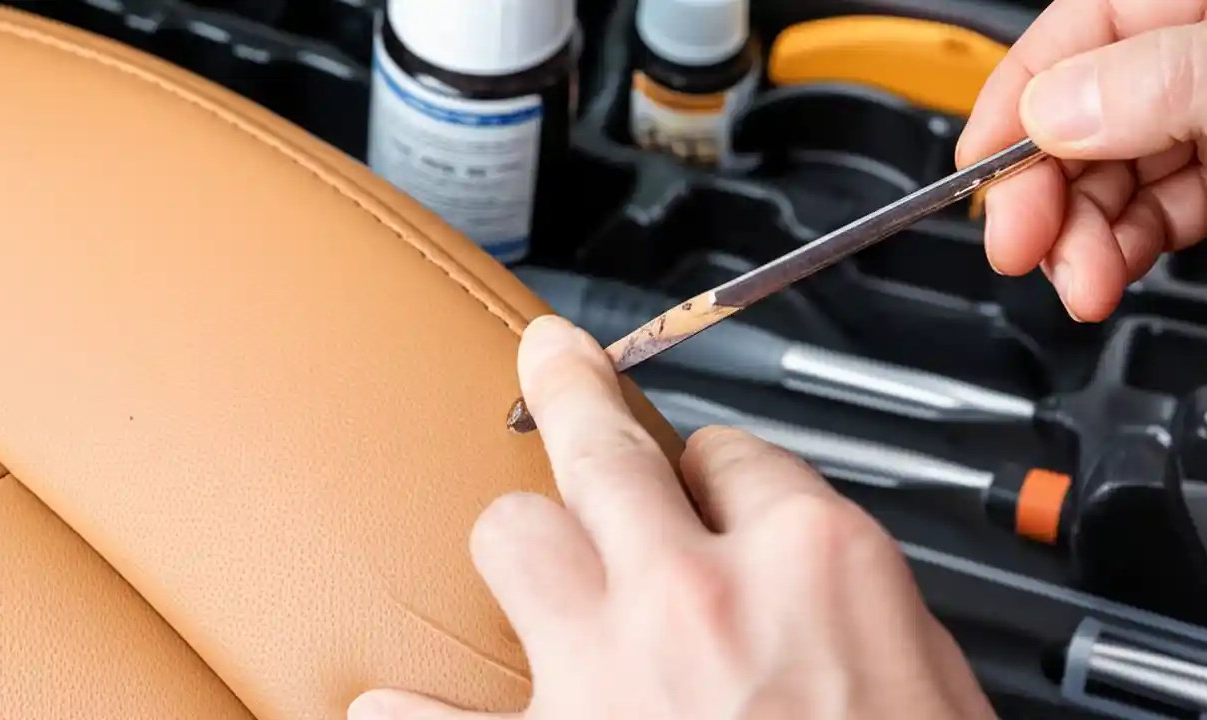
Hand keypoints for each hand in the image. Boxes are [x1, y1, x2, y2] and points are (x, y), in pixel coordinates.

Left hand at [347, 315, 994, 718]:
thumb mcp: (934, 692)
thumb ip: (865, 620)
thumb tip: (815, 586)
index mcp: (816, 570)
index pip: (742, 457)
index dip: (724, 471)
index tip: (711, 483)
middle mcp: (698, 601)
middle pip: (604, 450)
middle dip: (573, 394)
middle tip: (551, 363)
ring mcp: (604, 677)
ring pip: (514, 538)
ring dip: (522, 552)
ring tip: (532, 573)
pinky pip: (420, 713)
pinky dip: (410, 710)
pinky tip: (408, 710)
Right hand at [958, 0, 1206, 321]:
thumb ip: (1155, 83)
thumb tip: (1050, 113)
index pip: (1061, 44)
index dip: (1008, 118)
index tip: (982, 188)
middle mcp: (1185, 51)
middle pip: (1075, 122)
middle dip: (1044, 200)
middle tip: (1023, 251)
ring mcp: (1205, 113)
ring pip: (1109, 176)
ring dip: (1078, 240)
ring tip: (1078, 284)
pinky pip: (1158, 207)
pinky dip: (1124, 247)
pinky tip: (1105, 273)